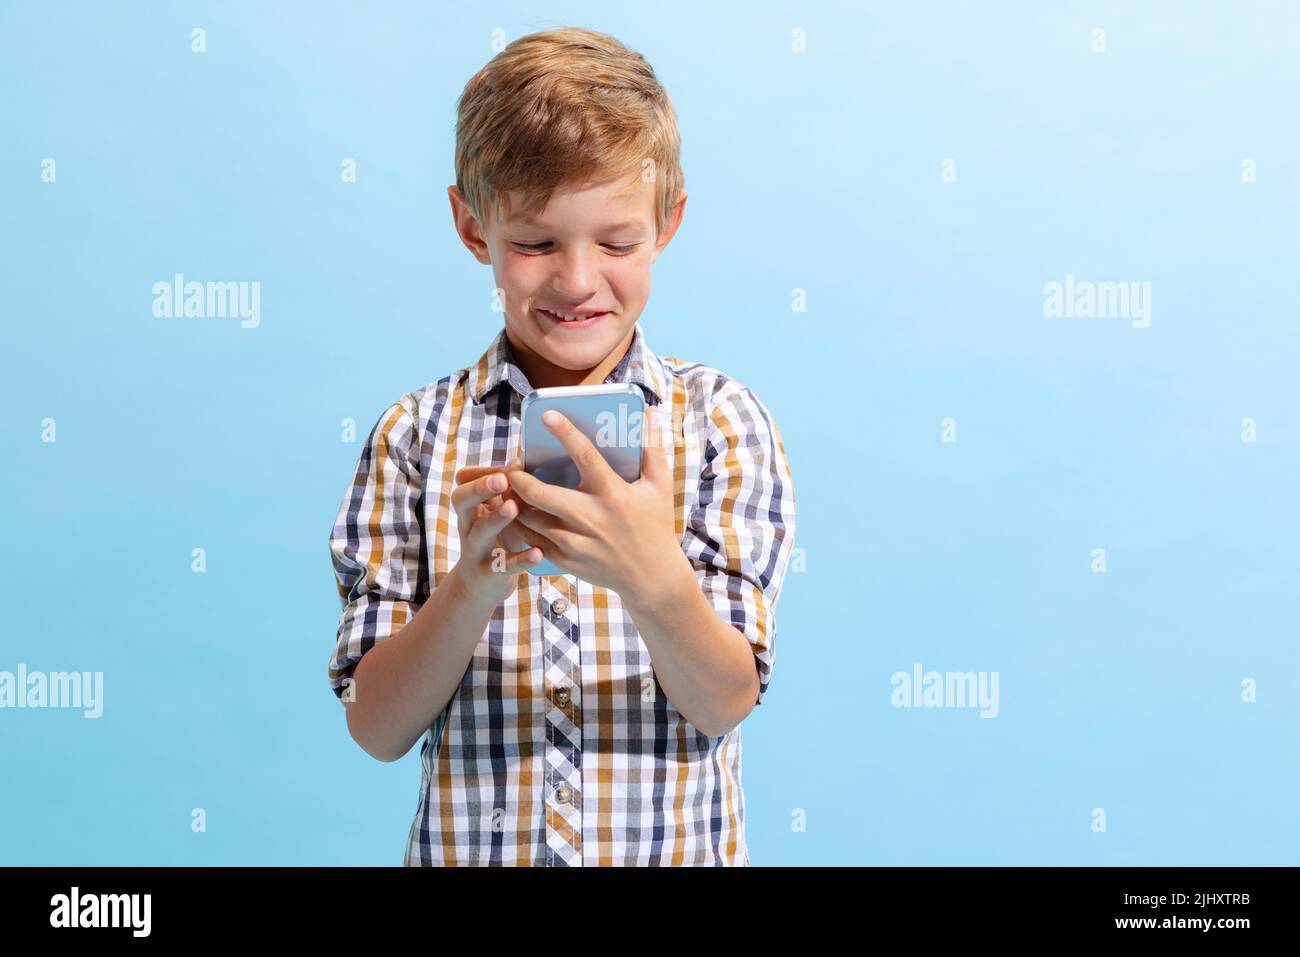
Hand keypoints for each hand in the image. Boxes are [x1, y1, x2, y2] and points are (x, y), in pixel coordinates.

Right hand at [450, 462, 540, 604]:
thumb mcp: (498, 514)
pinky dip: (520, 559)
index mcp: (471, 508)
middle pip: (461, 501)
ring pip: (480, 532)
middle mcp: (468, 525)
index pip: (464, 482)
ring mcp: (475, 549)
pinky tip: (537, 552)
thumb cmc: (496, 540)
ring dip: (496, 518)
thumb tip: (518, 461)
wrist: (480, 587)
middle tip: (502, 480)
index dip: (483, 473)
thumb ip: (507, 491)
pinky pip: (503, 565)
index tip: (507, 468)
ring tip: (513, 507)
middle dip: (480, 488)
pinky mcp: (488, 573)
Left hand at [505, 403, 684, 598]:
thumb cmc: (655, 525)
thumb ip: (652, 448)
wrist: (651, 577)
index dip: (565, 433)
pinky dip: (520, 525)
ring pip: (529, 518)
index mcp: (613, 494)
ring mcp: (575, 542)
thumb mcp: (659, 486)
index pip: (585, 456)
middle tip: (511, 465)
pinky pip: (532, 540)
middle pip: (540, 493)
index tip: (547, 415)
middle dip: (518, 477)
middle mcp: (591, 518)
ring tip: (509, 488)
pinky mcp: (566, 560)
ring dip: (514, 501)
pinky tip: (517, 514)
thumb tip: (650, 413)